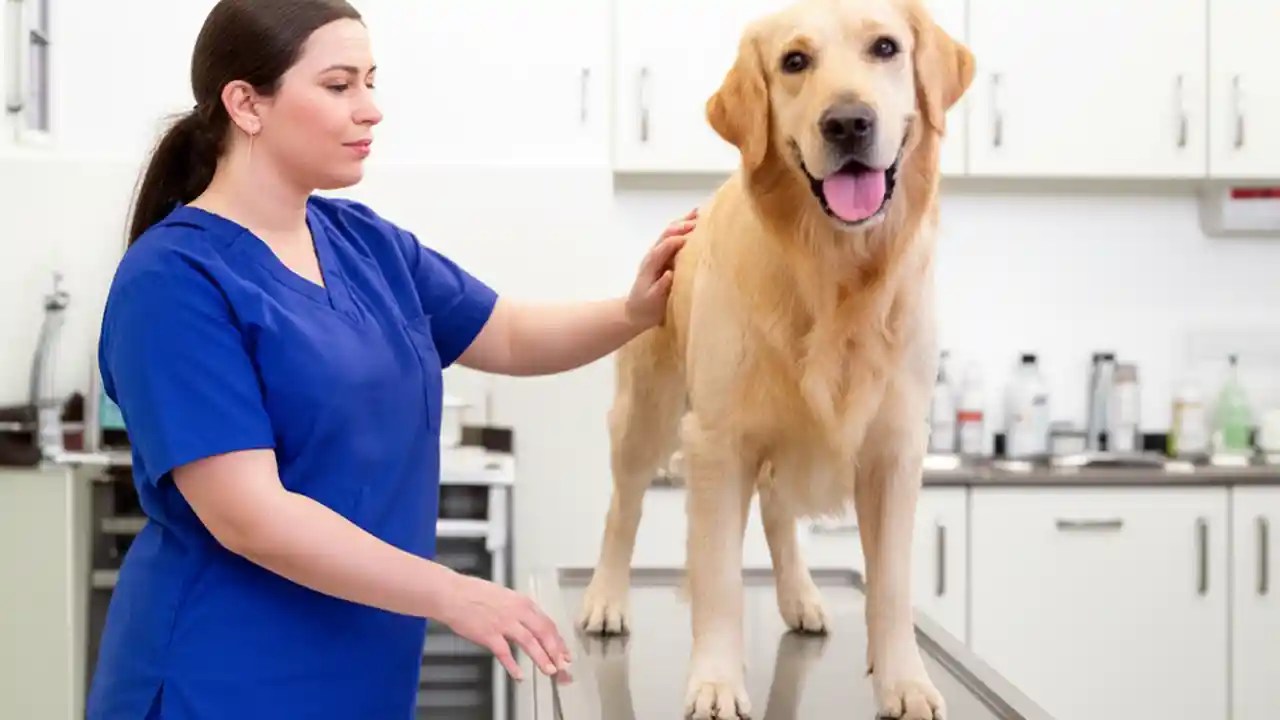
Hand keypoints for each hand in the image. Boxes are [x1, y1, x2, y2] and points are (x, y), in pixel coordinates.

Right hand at [435, 571, 570, 680]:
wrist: (453, 594)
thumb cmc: (475, 593)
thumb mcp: (505, 596)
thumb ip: (519, 610)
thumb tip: (531, 624)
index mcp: (522, 602)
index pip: (547, 623)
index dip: (558, 639)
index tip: (563, 651)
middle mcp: (517, 612)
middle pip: (544, 633)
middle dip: (556, 650)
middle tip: (562, 664)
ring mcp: (503, 623)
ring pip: (530, 642)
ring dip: (542, 658)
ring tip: (550, 670)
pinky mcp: (489, 635)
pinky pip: (505, 653)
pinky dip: (513, 666)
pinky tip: (520, 675)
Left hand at [625, 207, 696, 328]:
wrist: (636, 310)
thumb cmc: (647, 307)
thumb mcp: (653, 300)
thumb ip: (661, 287)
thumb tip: (670, 273)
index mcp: (651, 263)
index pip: (665, 246)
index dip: (679, 239)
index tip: (695, 237)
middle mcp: (654, 254)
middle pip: (668, 233)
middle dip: (683, 225)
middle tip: (701, 220)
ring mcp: (658, 252)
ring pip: (671, 231)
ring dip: (684, 221)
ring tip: (700, 213)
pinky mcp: (664, 255)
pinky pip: (674, 236)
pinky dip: (684, 226)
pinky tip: (695, 220)